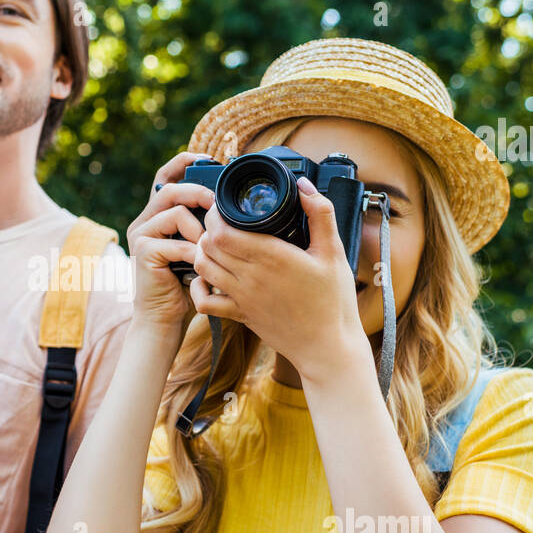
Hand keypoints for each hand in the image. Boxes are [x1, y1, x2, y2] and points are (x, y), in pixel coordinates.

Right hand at [126, 152, 216, 335]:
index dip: (183, 162)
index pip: (165, 178)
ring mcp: (140, 235)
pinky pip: (176, 241)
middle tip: (217, 206)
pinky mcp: (143, 251)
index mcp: (156, 216)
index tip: (207, 159)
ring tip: (207, 250)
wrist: (165, 319)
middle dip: (198, 192)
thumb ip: (206, 226)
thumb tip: (231, 203)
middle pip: (169, 188)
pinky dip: (194, 253)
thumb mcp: (200, 248)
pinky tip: (199, 267)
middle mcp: (144, 221)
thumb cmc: (187, 286)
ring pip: (175, 211)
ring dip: (200, 230)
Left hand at [188, 176, 368, 385]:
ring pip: (202, 269)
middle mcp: (251, 277)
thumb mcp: (334, 252)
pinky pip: (205, 302)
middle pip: (208, 246)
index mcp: (272, 257)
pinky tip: (208, 278)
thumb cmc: (334, 300)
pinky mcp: (240, 316)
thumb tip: (303, 184)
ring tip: (214, 243)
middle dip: (207, 228)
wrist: (328, 348)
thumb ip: (320, 214)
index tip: (222, 206)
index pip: (223, 231)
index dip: (215, 215)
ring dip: (201, 252)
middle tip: (218, 221)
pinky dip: (198, 288)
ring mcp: (242, 298)